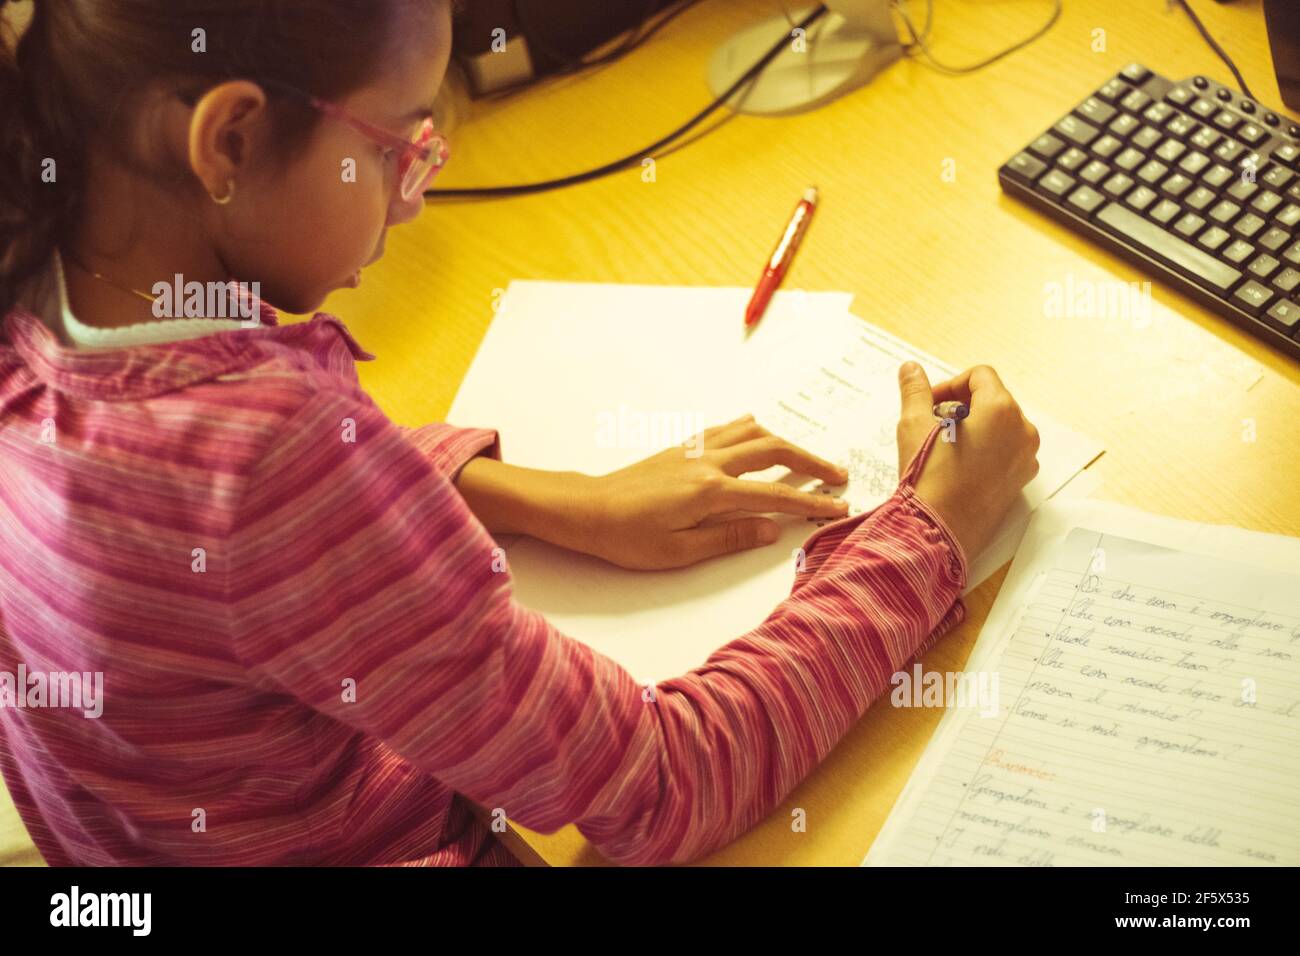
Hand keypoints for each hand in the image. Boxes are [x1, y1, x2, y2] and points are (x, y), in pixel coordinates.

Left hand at [572, 414, 850, 569]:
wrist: (587, 509)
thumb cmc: (628, 537)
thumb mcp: (680, 551)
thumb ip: (729, 538)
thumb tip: (772, 530)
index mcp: (712, 492)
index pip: (777, 495)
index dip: (813, 502)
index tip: (840, 505)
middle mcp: (709, 463)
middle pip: (774, 450)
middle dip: (811, 461)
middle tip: (838, 474)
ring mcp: (696, 451)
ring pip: (753, 433)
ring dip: (785, 442)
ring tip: (807, 458)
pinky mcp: (683, 448)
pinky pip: (727, 430)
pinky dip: (751, 430)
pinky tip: (758, 433)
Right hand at [895, 362, 1039, 562]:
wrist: (936, 531)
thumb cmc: (927, 478)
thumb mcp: (913, 425)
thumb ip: (915, 391)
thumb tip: (911, 370)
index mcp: (1001, 410)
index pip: (980, 376)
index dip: (951, 384)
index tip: (931, 404)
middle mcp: (1022, 430)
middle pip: (993, 399)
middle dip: (962, 406)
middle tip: (933, 425)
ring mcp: (1026, 458)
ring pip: (1001, 426)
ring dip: (974, 428)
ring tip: (944, 447)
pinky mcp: (1021, 480)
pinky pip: (1007, 452)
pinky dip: (986, 450)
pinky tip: (958, 467)